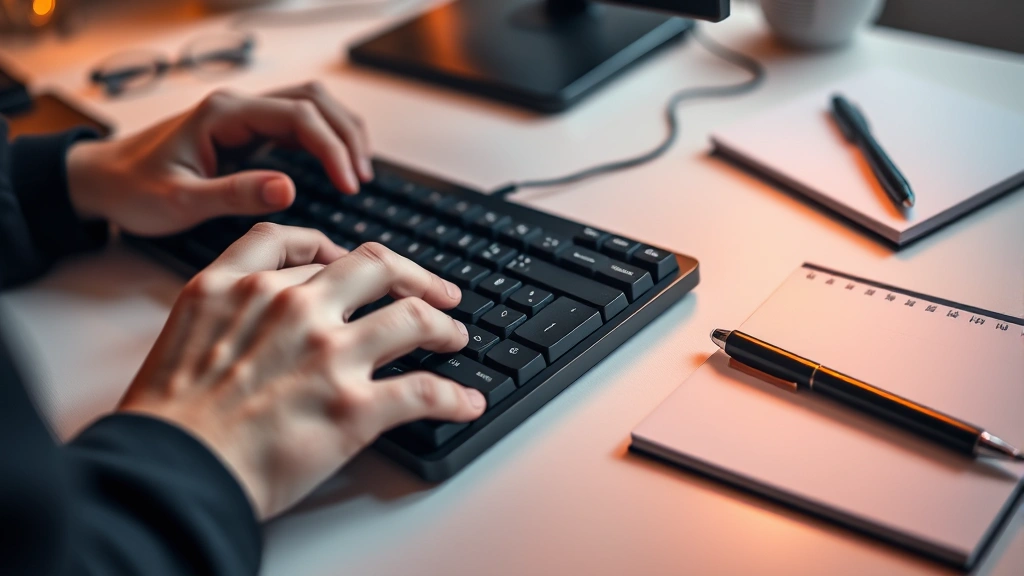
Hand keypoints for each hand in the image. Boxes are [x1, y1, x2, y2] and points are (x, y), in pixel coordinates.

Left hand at [66, 82, 371, 235]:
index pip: (298, 118)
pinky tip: (336, 163)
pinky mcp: (247, 131)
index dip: (332, 149)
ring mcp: (244, 116)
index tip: (350, 185)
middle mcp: (238, 106)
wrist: (103, 181)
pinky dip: (325, 139)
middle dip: (346, 136)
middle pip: (314, 101)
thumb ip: (235, 195)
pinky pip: (298, 122)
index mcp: (223, 115)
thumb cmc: (134, 191)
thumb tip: (288, 187)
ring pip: (311, 105)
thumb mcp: (180, 202)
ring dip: (341, 132)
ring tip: (358, 170)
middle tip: (361, 179)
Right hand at [118, 225, 484, 518]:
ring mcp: (330, 354)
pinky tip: (465, 404)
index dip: (340, 250)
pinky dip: (453, 398)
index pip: (305, 244)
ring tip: (455, 337)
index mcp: (246, 286)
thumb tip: (268, 303)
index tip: (359, 264)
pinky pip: (425, 392)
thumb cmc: (169, 416)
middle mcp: (295, 308)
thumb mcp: (184, 326)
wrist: (170, 470)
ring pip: (414, 317)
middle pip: (377, 265)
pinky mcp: (355, 406)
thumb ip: (230, 301)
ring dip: (444, 326)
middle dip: (415, 275)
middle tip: (435, 292)